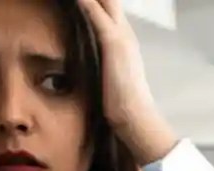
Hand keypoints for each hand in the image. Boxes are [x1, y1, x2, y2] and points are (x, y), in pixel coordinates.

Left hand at [78, 0, 176, 163]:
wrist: (135, 116)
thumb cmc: (121, 104)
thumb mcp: (109, 78)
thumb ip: (101, 67)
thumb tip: (87, 70)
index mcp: (124, 39)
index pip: (109, 9)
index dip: (97, 3)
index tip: (78, 3)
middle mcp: (125, 32)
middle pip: (109, 1)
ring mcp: (120, 35)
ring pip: (104, 1)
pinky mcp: (112, 41)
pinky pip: (95, 12)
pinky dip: (85, 2)